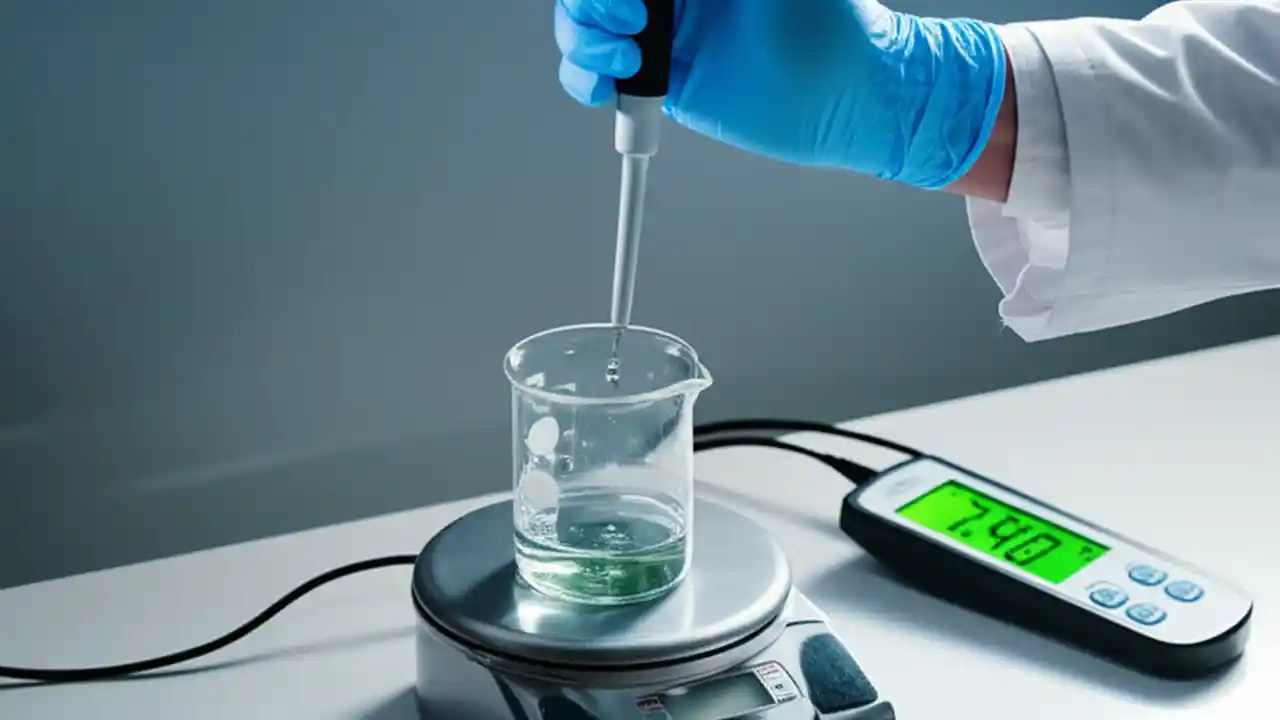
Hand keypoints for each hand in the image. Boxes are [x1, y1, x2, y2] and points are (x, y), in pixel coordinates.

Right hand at [554, 0, 1007, 188]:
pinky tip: (610, 84)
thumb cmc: (834, 23)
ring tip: (630, 55)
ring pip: (582, 27)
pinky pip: (597, 77)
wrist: (852, 97)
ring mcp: (660, 37)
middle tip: (635, 18)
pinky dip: (585, 78)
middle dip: (592, 4)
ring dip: (584, 36)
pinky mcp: (658, 86)